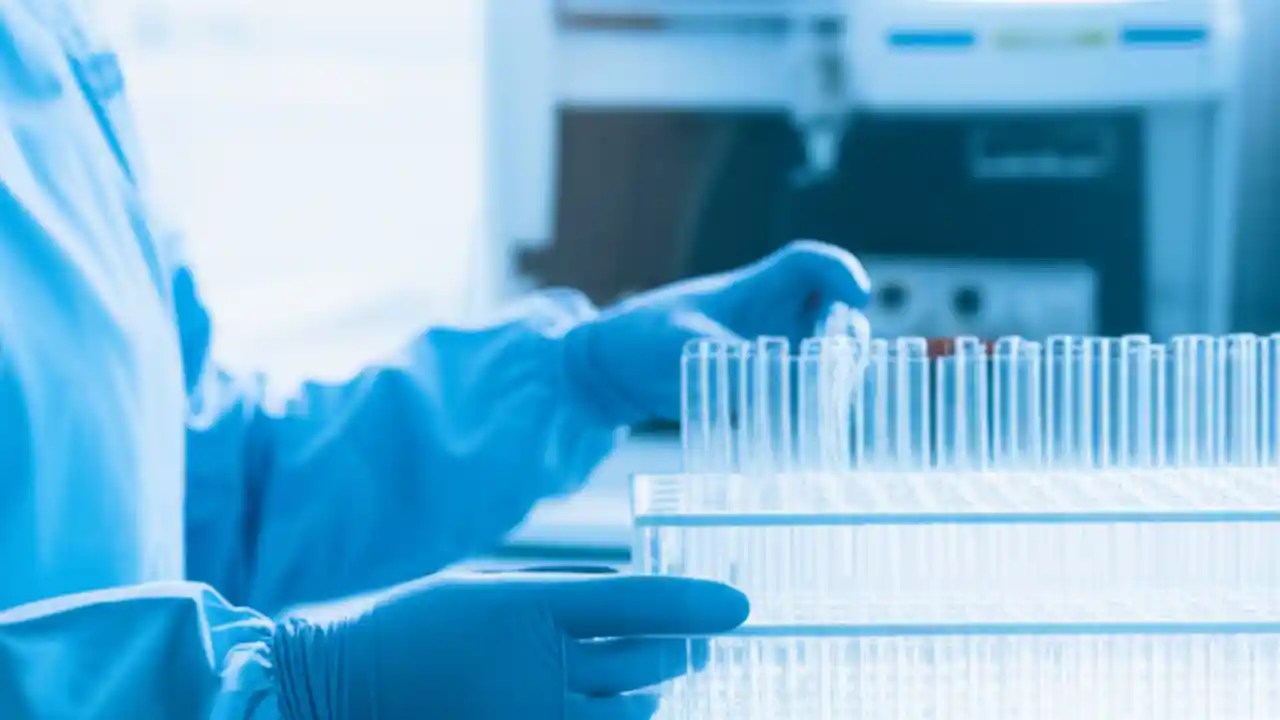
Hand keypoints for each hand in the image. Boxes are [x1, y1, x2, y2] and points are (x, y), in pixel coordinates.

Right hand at [273, 573, 749, 718]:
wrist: (334, 693)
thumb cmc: (412, 631)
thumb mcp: (482, 588)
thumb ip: (558, 595)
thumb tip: (633, 603)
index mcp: (526, 609)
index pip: (636, 601)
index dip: (696, 602)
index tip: (741, 606)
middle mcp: (537, 670)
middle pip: (650, 661)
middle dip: (682, 650)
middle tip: (693, 644)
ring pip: (635, 714)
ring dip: (648, 695)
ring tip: (639, 679)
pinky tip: (606, 709)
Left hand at [565, 240, 871, 423]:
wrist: (619, 372)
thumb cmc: (646, 336)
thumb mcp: (676, 339)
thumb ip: (717, 350)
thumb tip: (755, 371)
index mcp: (760, 288)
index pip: (811, 264)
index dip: (841, 270)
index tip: (857, 294)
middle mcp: (780, 319)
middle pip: (838, 319)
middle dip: (846, 339)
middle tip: (831, 364)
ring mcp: (779, 356)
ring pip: (831, 364)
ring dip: (834, 383)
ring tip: (819, 407)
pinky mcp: (768, 394)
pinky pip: (805, 402)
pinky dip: (811, 416)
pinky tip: (802, 436)